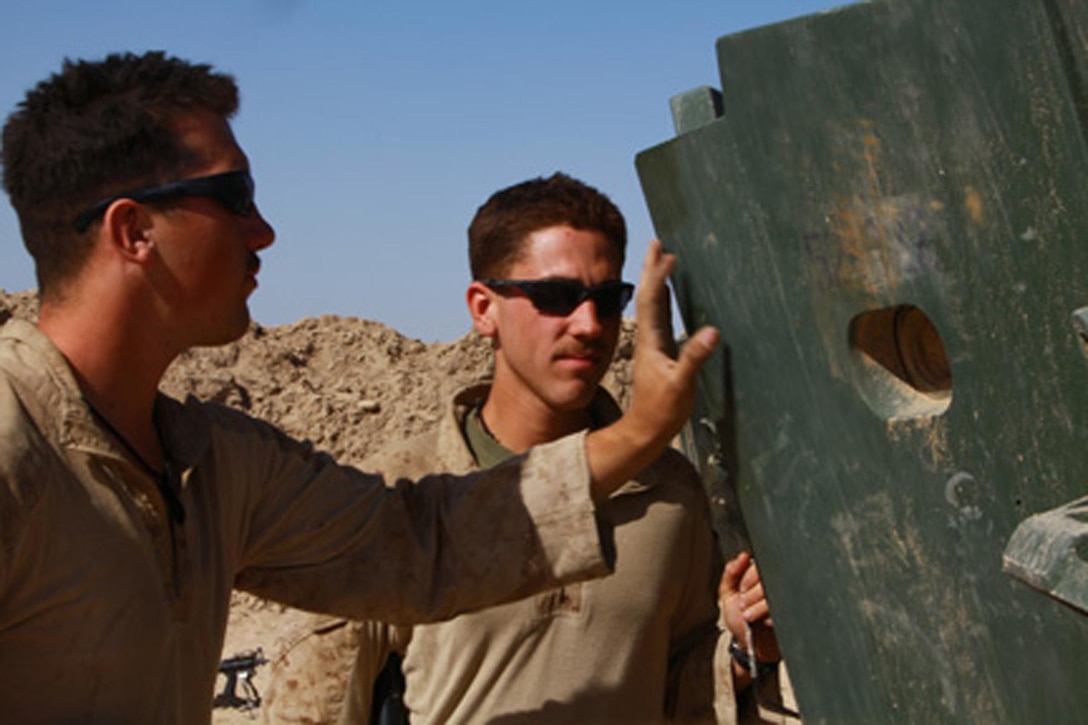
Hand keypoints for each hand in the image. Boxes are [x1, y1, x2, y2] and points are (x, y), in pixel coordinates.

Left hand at [628, 239, 718, 447]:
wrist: (646, 429)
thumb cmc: (662, 410)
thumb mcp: (681, 385)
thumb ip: (693, 359)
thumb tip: (711, 332)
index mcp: (652, 339)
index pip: (653, 299)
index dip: (658, 275)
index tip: (666, 253)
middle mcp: (650, 336)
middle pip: (649, 294)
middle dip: (653, 268)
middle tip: (658, 243)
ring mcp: (654, 342)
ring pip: (654, 303)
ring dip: (657, 280)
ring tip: (663, 258)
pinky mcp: (659, 351)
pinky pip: (661, 316)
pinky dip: (664, 299)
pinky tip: (667, 293)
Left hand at [720, 551, 780, 664]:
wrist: (751, 644)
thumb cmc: (739, 618)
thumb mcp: (728, 593)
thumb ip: (731, 573)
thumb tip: (743, 556)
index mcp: (760, 576)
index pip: (759, 566)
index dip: (748, 577)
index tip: (740, 590)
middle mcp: (773, 585)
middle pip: (768, 579)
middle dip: (752, 593)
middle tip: (742, 604)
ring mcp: (783, 599)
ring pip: (775, 594)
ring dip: (758, 607)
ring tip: (748, 616)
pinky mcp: (790, 614)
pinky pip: (783, 610)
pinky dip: (770, 616)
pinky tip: (764, 622)